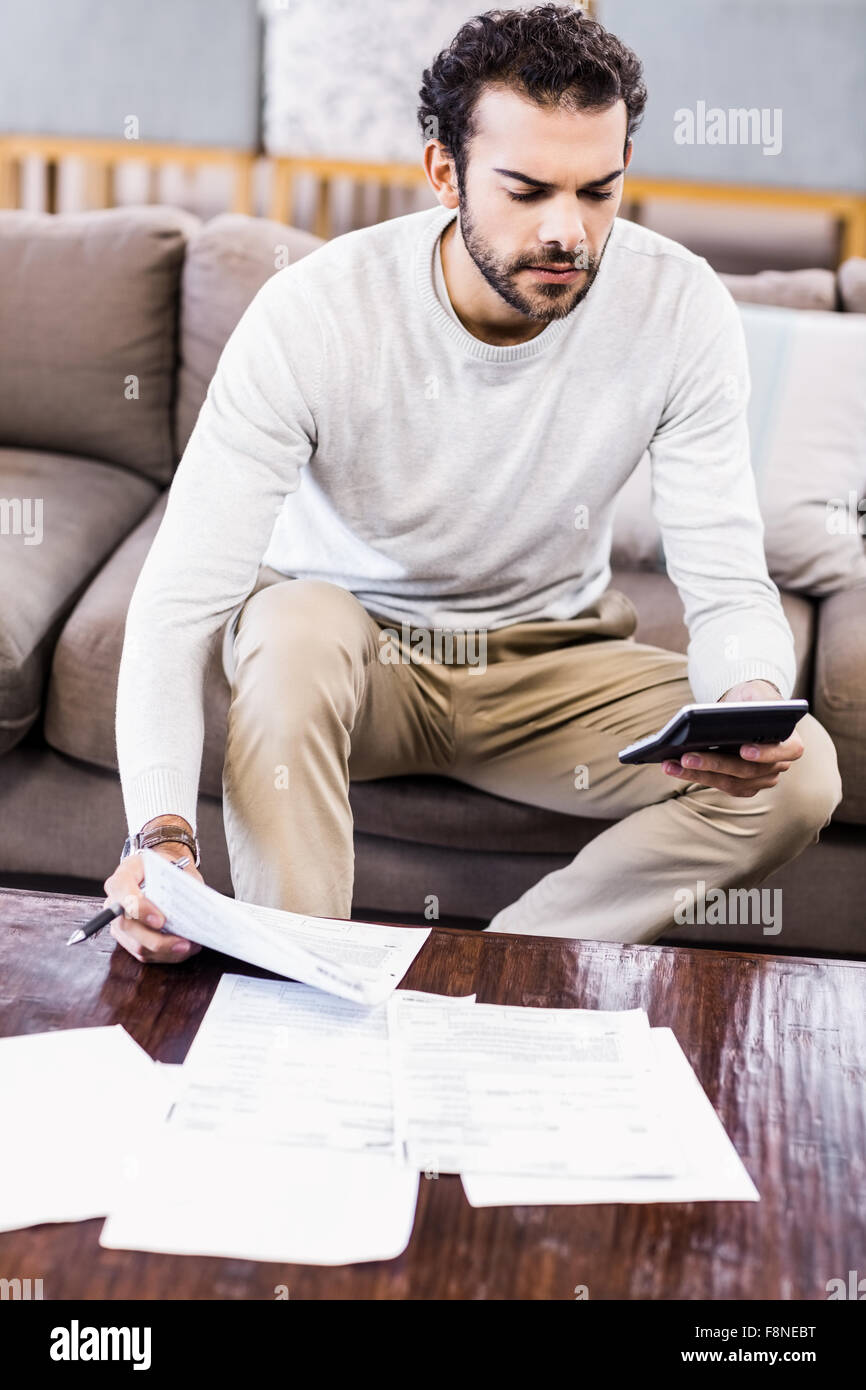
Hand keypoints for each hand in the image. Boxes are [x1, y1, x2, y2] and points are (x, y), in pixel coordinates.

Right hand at [103, 843, 203, 964]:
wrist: (161, 871)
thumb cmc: (167, 869)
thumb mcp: (173, 866)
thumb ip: (177, 884)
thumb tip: (191, 909)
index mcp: (124, 874)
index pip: (122, 891)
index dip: (139, 909)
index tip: (161, 921)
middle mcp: (115, 900)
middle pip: (127, 926)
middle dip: (157, 940)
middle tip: (183, 943)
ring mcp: (119, 921)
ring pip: (136, 945)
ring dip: (165, 951)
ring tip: (189, 947)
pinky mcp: (128, 938)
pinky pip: (144, 953)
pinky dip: (166, 954)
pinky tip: (184, 949)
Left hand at [661, 679, 803, 797]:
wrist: (746, 709)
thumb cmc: (753, 699)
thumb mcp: (757, 693)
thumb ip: (754, 703)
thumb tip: (731, 716)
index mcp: (791, 743)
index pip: (786, 751)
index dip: (766, 753)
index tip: (744, 750)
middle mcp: (778, 766)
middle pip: (747, 770)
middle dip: (714, 764)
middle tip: (686, 756)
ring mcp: (760, 780)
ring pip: (729, 782)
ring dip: (697, 774)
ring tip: (670, 763)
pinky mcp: (741, 785)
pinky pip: (718, 784)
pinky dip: (695, 776)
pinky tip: (673, 767)